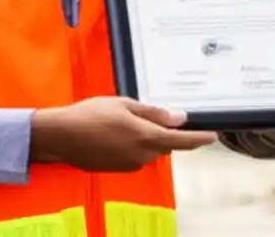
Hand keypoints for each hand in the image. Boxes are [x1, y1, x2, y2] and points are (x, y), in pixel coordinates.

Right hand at [30, 96, 216, 172]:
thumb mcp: (122, 104)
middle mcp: (144, 155)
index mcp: (147, 136)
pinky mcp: (119, 169)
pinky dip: (131, 147)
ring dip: (145, 139)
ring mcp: (131, 165)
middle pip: (165, 145)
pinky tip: (112, 135)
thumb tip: (179, 118)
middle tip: (147, 117)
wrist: (61, 136)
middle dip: (163, 133)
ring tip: (121, 123)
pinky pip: (134, 157)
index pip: (183, 140)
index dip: (200, 138)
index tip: (213, 136)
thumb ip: (153, 113)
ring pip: (149, 151)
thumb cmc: (90, 114)